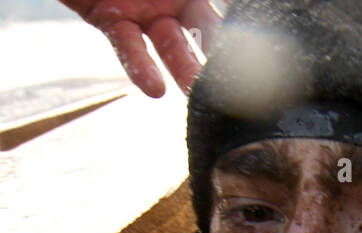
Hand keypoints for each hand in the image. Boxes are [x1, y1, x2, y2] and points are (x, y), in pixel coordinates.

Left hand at [60, 0, 222, 96]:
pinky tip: (156, 88)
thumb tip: (235, 1)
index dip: (234, 34)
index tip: (252, 55)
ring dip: (185, 71)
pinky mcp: (109, 20)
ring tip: (195, 94)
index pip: (218, 16)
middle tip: (231, 86)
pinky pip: (128, 47)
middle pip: (202, 33)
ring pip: (170, 47)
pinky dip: (141, 67)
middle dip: (217, 58)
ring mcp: (142, 11)